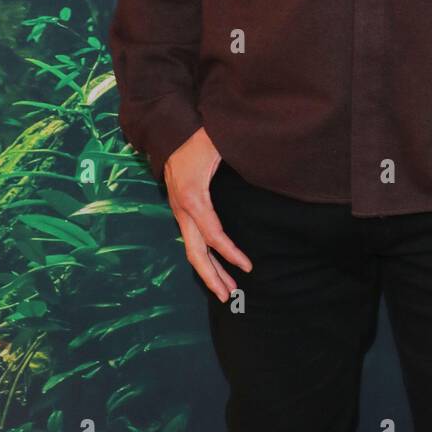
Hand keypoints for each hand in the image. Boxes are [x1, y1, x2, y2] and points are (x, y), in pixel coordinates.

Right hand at [164, 126, 251, 302]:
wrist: (168, 134)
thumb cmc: (196, 138)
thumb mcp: (217, 144)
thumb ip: (238, 153)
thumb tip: (262, 158)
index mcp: (193, 198)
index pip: (213, 235)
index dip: (231, 253)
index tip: (249, 267)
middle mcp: (183, 210)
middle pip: (195, 253)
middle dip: (212, 277)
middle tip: (230, 296)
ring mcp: (180, 212)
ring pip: (192, 250)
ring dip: (208, 272)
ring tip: (226, 291)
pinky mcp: (181, 211)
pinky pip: (192, 241)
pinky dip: (204, 258)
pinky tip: (216, 268)